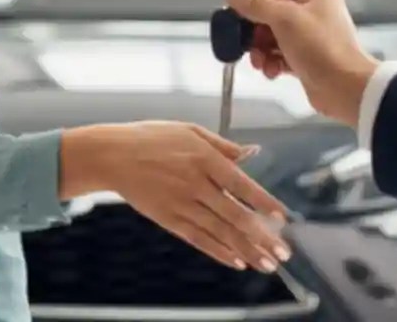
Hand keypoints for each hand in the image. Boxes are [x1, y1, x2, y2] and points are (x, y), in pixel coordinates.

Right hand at [60, 122, 291, 272]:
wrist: (112, 155)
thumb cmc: (153, 138)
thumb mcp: (190, 132)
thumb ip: (223, 146)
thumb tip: (253, 152)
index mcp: (204, 158)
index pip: (241, 184)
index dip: (264, 202)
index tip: (283, 218)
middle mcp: (195, 184)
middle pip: (235, 215)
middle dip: (263, 236)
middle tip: (284, 252)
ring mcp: (181, 204)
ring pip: (220, 232)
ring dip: (247, 250)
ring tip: (268, 264)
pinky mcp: (169, 219)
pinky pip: (199, 240)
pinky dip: (220, 252)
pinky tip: (239, 262)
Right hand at [224, 0, 378, 126]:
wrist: (346, 89)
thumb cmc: (319, 47)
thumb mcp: (284, 19)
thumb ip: (255, 4)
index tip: (232, 5)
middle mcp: (313, 11)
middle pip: (271, 10)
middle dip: (253, 27)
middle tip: (240, 38)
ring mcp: (309, 36)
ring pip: (272, 34)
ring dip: (260, 48)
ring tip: (258, 61)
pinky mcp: (305, 59)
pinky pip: (279, 54)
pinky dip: (271, 62)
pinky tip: (271, 71)